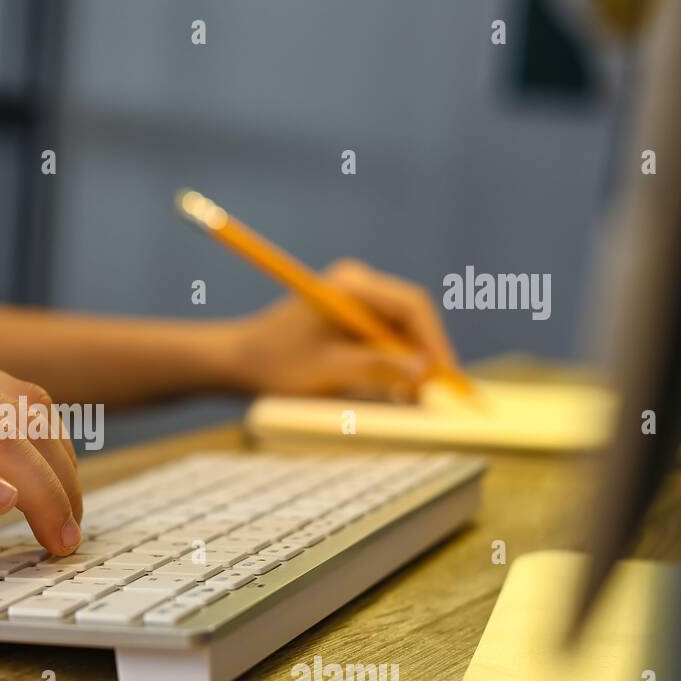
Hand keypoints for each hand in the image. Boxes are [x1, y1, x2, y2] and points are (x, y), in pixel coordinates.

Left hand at [220, 259, 458, 398]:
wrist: (236, 362)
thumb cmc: (275, 364)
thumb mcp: (329, 370)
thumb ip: (376, 368)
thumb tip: (423, 371)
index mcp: (351, 285)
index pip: (411, 306)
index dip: (433, 342)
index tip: (444, 375)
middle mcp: (355, 285)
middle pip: (408, 318)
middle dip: (423, 355)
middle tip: (435, 392)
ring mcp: (351, 300)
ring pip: (397, 331)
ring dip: (407, 362)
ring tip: (413, 395)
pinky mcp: (346, 319)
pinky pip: (380, 338)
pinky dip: (390, 362)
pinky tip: (393, 388)